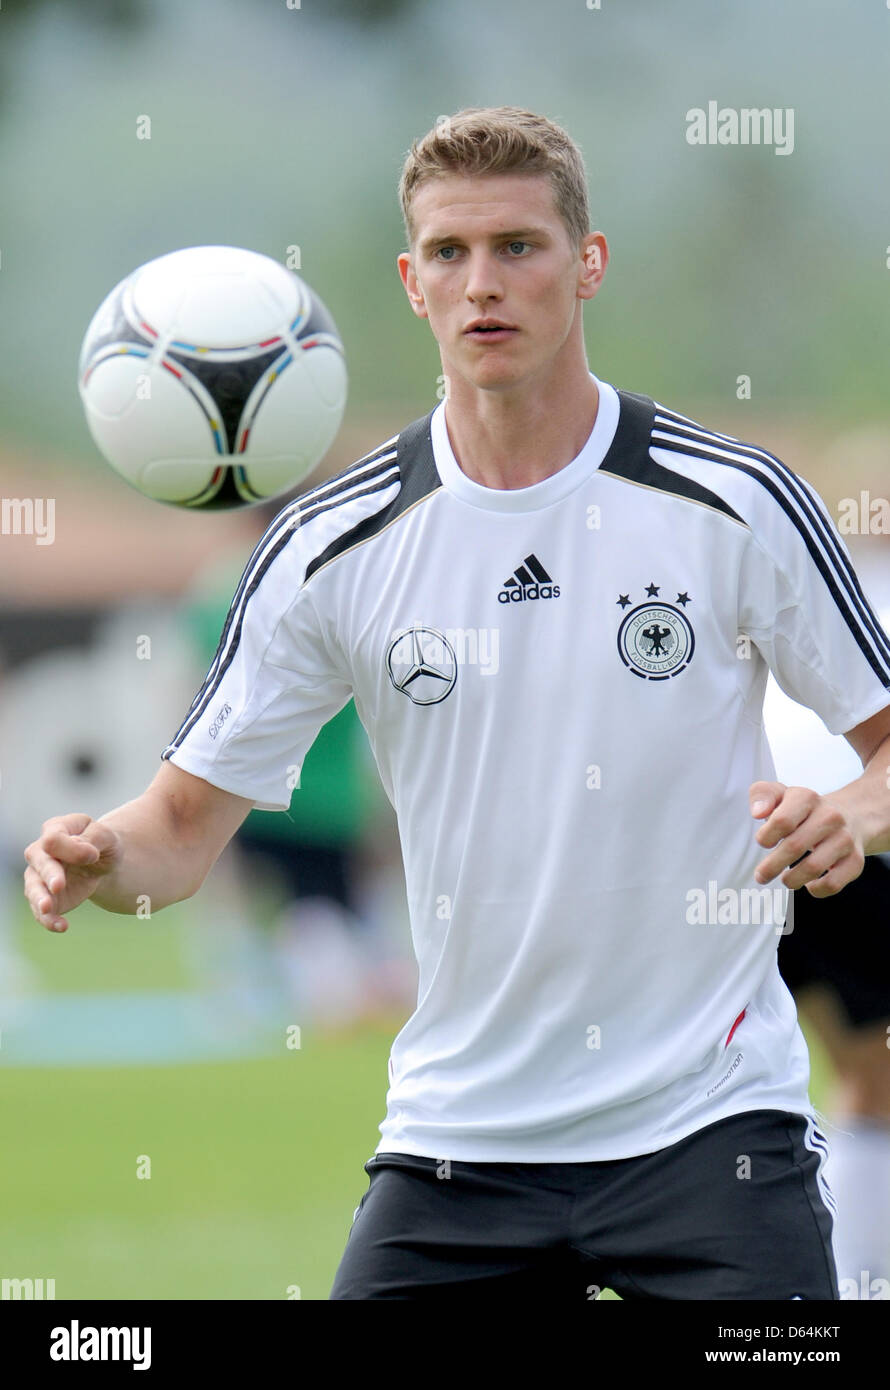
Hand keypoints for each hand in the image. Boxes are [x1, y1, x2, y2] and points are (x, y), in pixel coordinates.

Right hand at [24, 813, 119, 931]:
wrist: (102, 863)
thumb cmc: (101, 844)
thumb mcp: (107, 837)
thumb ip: (94, 839)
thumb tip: (85, 852)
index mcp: (56, 829)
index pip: (53, 838)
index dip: (70, 848)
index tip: (92, 855)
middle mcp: (41, 852)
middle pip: (39, 860)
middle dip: (49, 873)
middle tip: (58, 886)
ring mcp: (39, 876)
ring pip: (33, 887)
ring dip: (39, 899)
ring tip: (47, 909)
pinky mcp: (45, 898)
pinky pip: (42, 911)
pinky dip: (49, 920)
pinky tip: (62, 926)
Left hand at [749, 781, 864, 896]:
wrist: (850, 816)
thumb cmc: (804, 811)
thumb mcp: (781, 794)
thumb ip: (762, 794)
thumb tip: (758, 812)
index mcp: (807, 798)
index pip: (782, 821)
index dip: (766, 837)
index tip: (763, 842)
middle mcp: (830, 816)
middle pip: (794, 846)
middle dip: (771, 866)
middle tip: (761, 875)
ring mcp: (844, 839)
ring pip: (813, 867)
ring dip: (791, 880)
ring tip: (785, 879)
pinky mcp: (855, 860)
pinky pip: (833, 883)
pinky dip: (816, 889)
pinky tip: (808, 884)